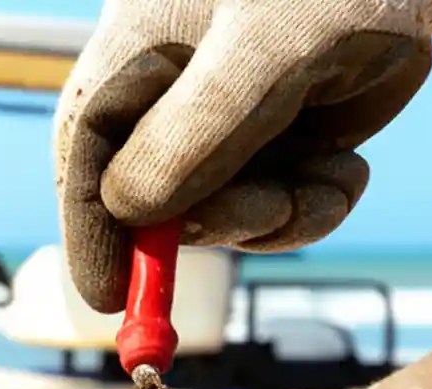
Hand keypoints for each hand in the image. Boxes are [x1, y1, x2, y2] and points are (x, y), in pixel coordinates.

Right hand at [53, 0, 431, 312]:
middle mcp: (170, 104)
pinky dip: (314, 210)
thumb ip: (195, 129)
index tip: (108, 297)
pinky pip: (276, 213)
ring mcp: (225, 132)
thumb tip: (131, 211)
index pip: (86, 155)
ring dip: (279, 221)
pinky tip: (346, 170)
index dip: (91, 230)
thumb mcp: (262, 49)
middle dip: (218, 222)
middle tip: (273, 211)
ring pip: (225, 217)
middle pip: (155, 202)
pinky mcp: (276, 149)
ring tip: (330, 181)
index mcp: (134, 62)